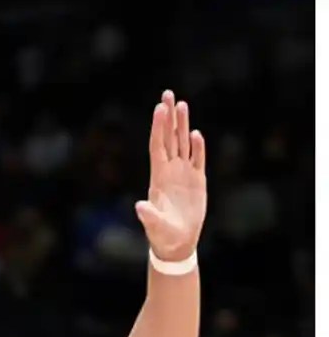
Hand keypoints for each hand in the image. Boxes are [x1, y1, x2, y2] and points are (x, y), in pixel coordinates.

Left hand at [138, 90, 207, 261]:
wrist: (176, 242)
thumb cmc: (162, 235)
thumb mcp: (154, 225)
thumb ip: (148, 215)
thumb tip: (139, 207)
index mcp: (158, 177)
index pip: (158, 146)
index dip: (158, 127)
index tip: (159, 108)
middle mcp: (169, 171)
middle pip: (169, 138)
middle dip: (168, 116)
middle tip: (167, 94)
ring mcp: (183, 174)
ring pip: (182, 143)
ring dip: (182, 124)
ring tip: (181, 104)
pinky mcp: (197, 181)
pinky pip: (198, 159)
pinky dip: (198, 146)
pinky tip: (195, 133)